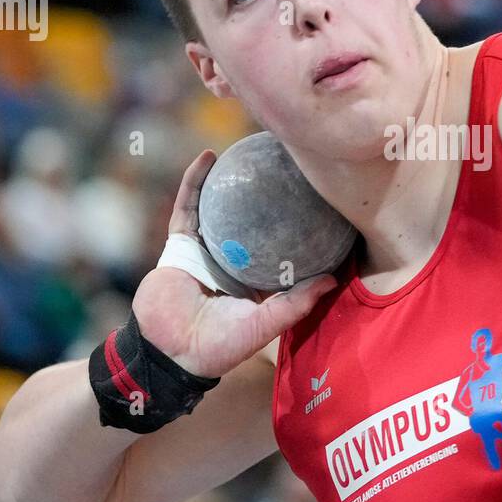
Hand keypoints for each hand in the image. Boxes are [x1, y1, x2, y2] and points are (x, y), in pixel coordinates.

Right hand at [131, 149, 337, 378]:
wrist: (168, 351)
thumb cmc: (219, 346)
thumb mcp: (264, 325)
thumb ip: (295, 304)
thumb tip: (333, 279)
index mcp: (257, 281)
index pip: (284, 248)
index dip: (301, 226)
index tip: (322, 200)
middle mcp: (234, 262)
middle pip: (255, 222)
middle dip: (270, 195)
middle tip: (290, 165)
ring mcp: (206, 251)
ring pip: (221, 207)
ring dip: (233, 179)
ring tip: (251, 150)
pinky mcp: (180, 244)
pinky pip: (188, 206)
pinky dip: (195, 181)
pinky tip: (208, 157)